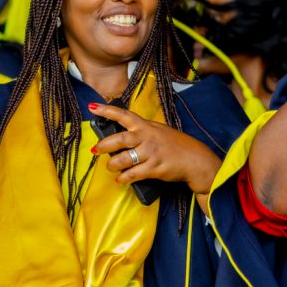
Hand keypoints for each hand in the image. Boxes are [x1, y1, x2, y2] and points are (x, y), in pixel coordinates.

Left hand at [90, 103, 222, 193]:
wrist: (194, 159)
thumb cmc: (174, 145)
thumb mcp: (158, 131)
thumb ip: (141, 131)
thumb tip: (119, 138)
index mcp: (146, 126)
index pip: (124, 115)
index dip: (107, 111)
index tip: (92, 107)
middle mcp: (147, 137)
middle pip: (119, 140)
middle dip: (104, 146)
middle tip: (95, 150)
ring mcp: (151, 153)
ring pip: (123, 160)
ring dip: (113, 165)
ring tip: (111, 167)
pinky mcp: (155, 168)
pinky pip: (133, 174)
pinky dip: (123, 178)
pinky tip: (120, 179)